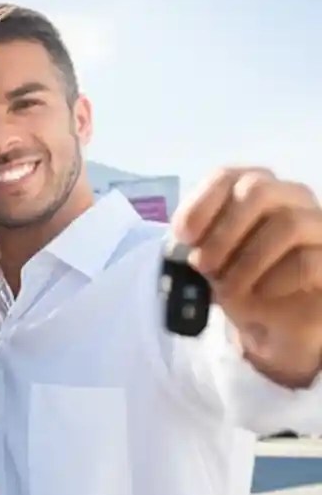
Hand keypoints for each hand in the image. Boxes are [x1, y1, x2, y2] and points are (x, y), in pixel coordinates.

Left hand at [172, 167, 321, 387]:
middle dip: (224, 232)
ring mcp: (318, 225)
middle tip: (205, 266)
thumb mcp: (208, 257)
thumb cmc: (238, 278)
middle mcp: (290, 196)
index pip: (226, 176)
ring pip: (288, 223)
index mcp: (253, 188)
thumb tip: (184, 240)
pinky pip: (309, 260)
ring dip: (248, 261)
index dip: (201, 205)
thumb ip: (197, 240)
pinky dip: (277, 280)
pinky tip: (261, 293)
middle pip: (258, 189)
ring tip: (229, 288)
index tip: (185, 237)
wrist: (271, 318)